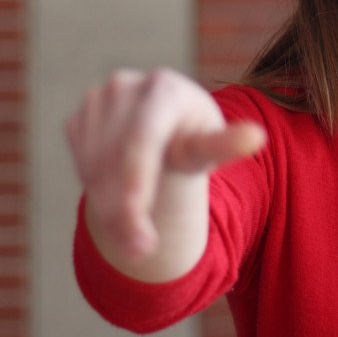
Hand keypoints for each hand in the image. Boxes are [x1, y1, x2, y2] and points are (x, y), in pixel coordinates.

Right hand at [66, 68, 266, 267]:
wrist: (164, 126)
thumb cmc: (192, 136)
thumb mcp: (209, 143)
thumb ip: (226, 144)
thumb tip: (258, 137)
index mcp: (164, 88)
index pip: (143, 138)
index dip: (135, 178)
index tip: (136, 215)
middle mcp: (125, 86)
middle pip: (116, 158)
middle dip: (125, 210)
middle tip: (142, 250)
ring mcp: (97, 101)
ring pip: (94, 167)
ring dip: (110, 210)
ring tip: (136, 235)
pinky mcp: (79, 118)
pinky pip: (81, 166)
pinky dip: (97, 194)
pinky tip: (121, 202)